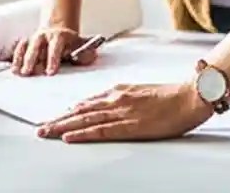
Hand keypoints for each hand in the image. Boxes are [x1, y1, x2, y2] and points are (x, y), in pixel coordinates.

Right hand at [9, 26, 94, 75]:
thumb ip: (86, 53)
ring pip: (25, 47)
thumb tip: (90, 57)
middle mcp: (44, 36)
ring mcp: (33, 38)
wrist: (59, 31)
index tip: (50, 72)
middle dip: (32, 60)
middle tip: (28, 72)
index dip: (52, 60)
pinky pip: (19, 49)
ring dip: (20, 59)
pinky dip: (15, 58)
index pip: (55, 48)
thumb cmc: (70, 44)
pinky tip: (14, 69)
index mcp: (59, 36)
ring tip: (17, 72)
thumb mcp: (82, 45)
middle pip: (36, 47)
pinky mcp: (26, 43)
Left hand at [36, 83, 211, 142]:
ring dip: (62, 126)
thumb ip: (123, 97)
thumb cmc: (170, 96)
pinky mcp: (129, 125)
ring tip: (45, 132)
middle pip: (80, 112)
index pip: (87, 103)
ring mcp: (121, 112)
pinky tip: (69, 137)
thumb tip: (104, 105)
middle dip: (58, 120)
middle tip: (40, 128)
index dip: (68, 112)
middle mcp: (115, 99)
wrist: (189, 97)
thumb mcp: (141, 91)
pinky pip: (100, 131)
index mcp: (119, 91)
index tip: (54, 118)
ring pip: (84, 121)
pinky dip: (82, 133)